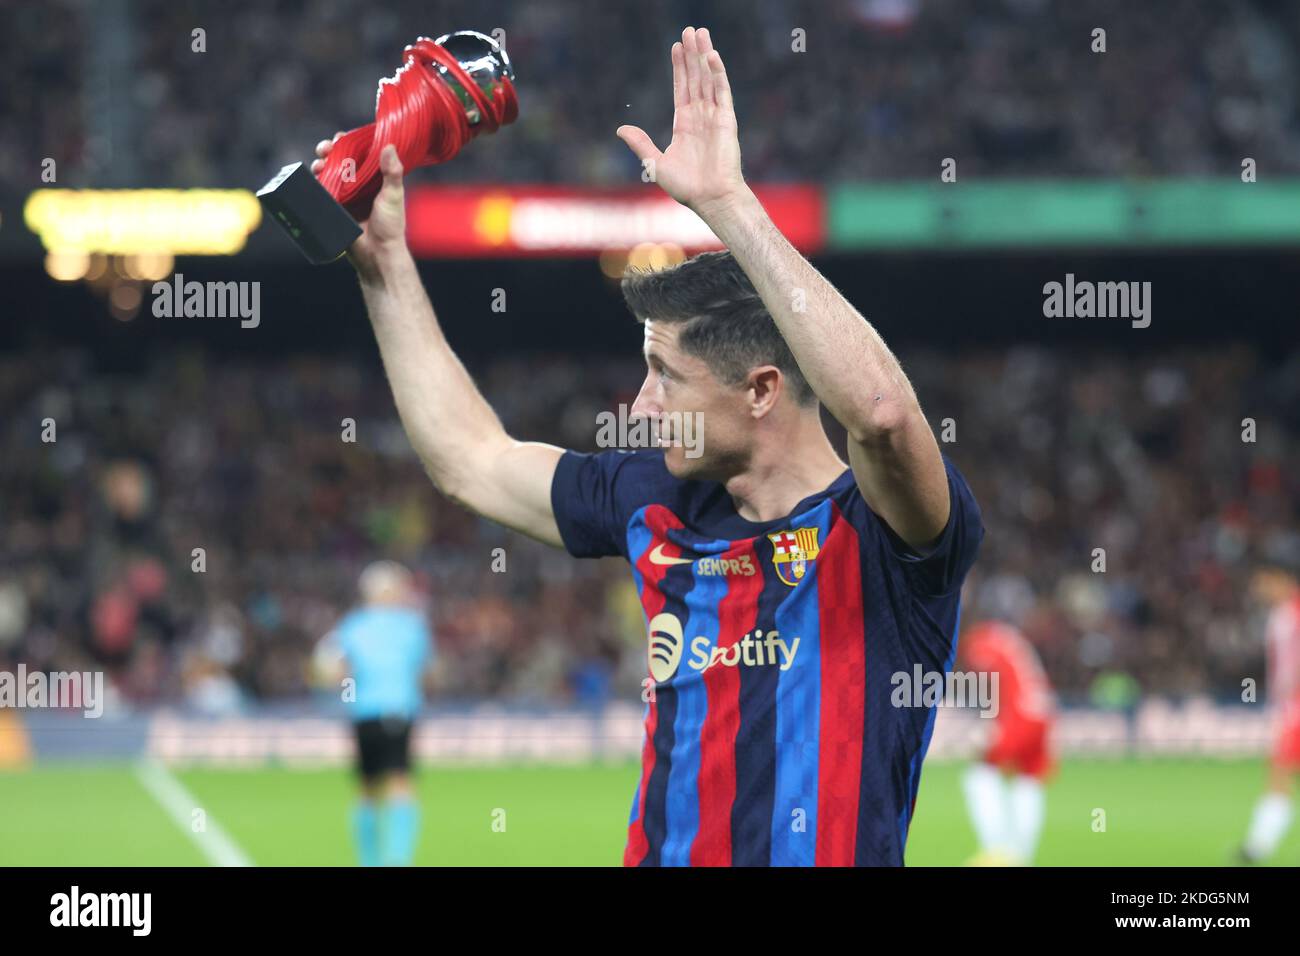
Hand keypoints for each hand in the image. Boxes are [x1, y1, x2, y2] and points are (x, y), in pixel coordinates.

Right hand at [311, 135, 406, 278]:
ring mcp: (345, 195)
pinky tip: (314, 176)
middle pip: (341, 159)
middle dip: (330, 150)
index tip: (342, 136)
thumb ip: (392, 172)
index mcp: (375, 177)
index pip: (361, 153)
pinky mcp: (334, 207)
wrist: (377, 254)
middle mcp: (359, 183)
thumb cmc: (391, 226)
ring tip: (319, 163)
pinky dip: (316, 181)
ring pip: (329, 172)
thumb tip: (389, 145)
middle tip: (325, 148)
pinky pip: (322, 190)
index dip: (350, 142)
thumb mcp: (393, 196)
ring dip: (321, 164)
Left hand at [617, 26, 748, 221]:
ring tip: (700, 32)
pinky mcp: (726, 120)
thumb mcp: (655, 163)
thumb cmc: (686, 187)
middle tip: (689, 29)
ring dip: (704, 56)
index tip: (676, 46)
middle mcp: (700, 116)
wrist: (710, 198)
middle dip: (691, 54)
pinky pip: (722, 91)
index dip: (679, 67)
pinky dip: (718, 73)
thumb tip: (621, 129)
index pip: (681, 88)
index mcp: (684, 124)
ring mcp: (714, 116)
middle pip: (695, 78)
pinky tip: (712, 56)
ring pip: (708, 79)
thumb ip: (641, 144)